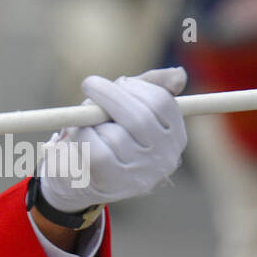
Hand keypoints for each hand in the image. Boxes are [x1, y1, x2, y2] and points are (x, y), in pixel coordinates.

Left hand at [38, 67, 187, 212]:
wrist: (79, 172)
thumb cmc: (106, 129)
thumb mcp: (127, 104)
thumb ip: (150, 86)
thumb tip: (179, 74)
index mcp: (174, 136)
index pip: (162, 102)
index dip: (136, 86)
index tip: (120, 81)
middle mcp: (164, 159)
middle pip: (139, 117)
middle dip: (109, 94)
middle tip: (89, 83)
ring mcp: (139, 174)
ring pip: (113, 135)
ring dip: (91, 120)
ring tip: (84, 123)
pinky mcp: (112, 183)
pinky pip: (94, 150)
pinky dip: (79, 136)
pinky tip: (78, 138)